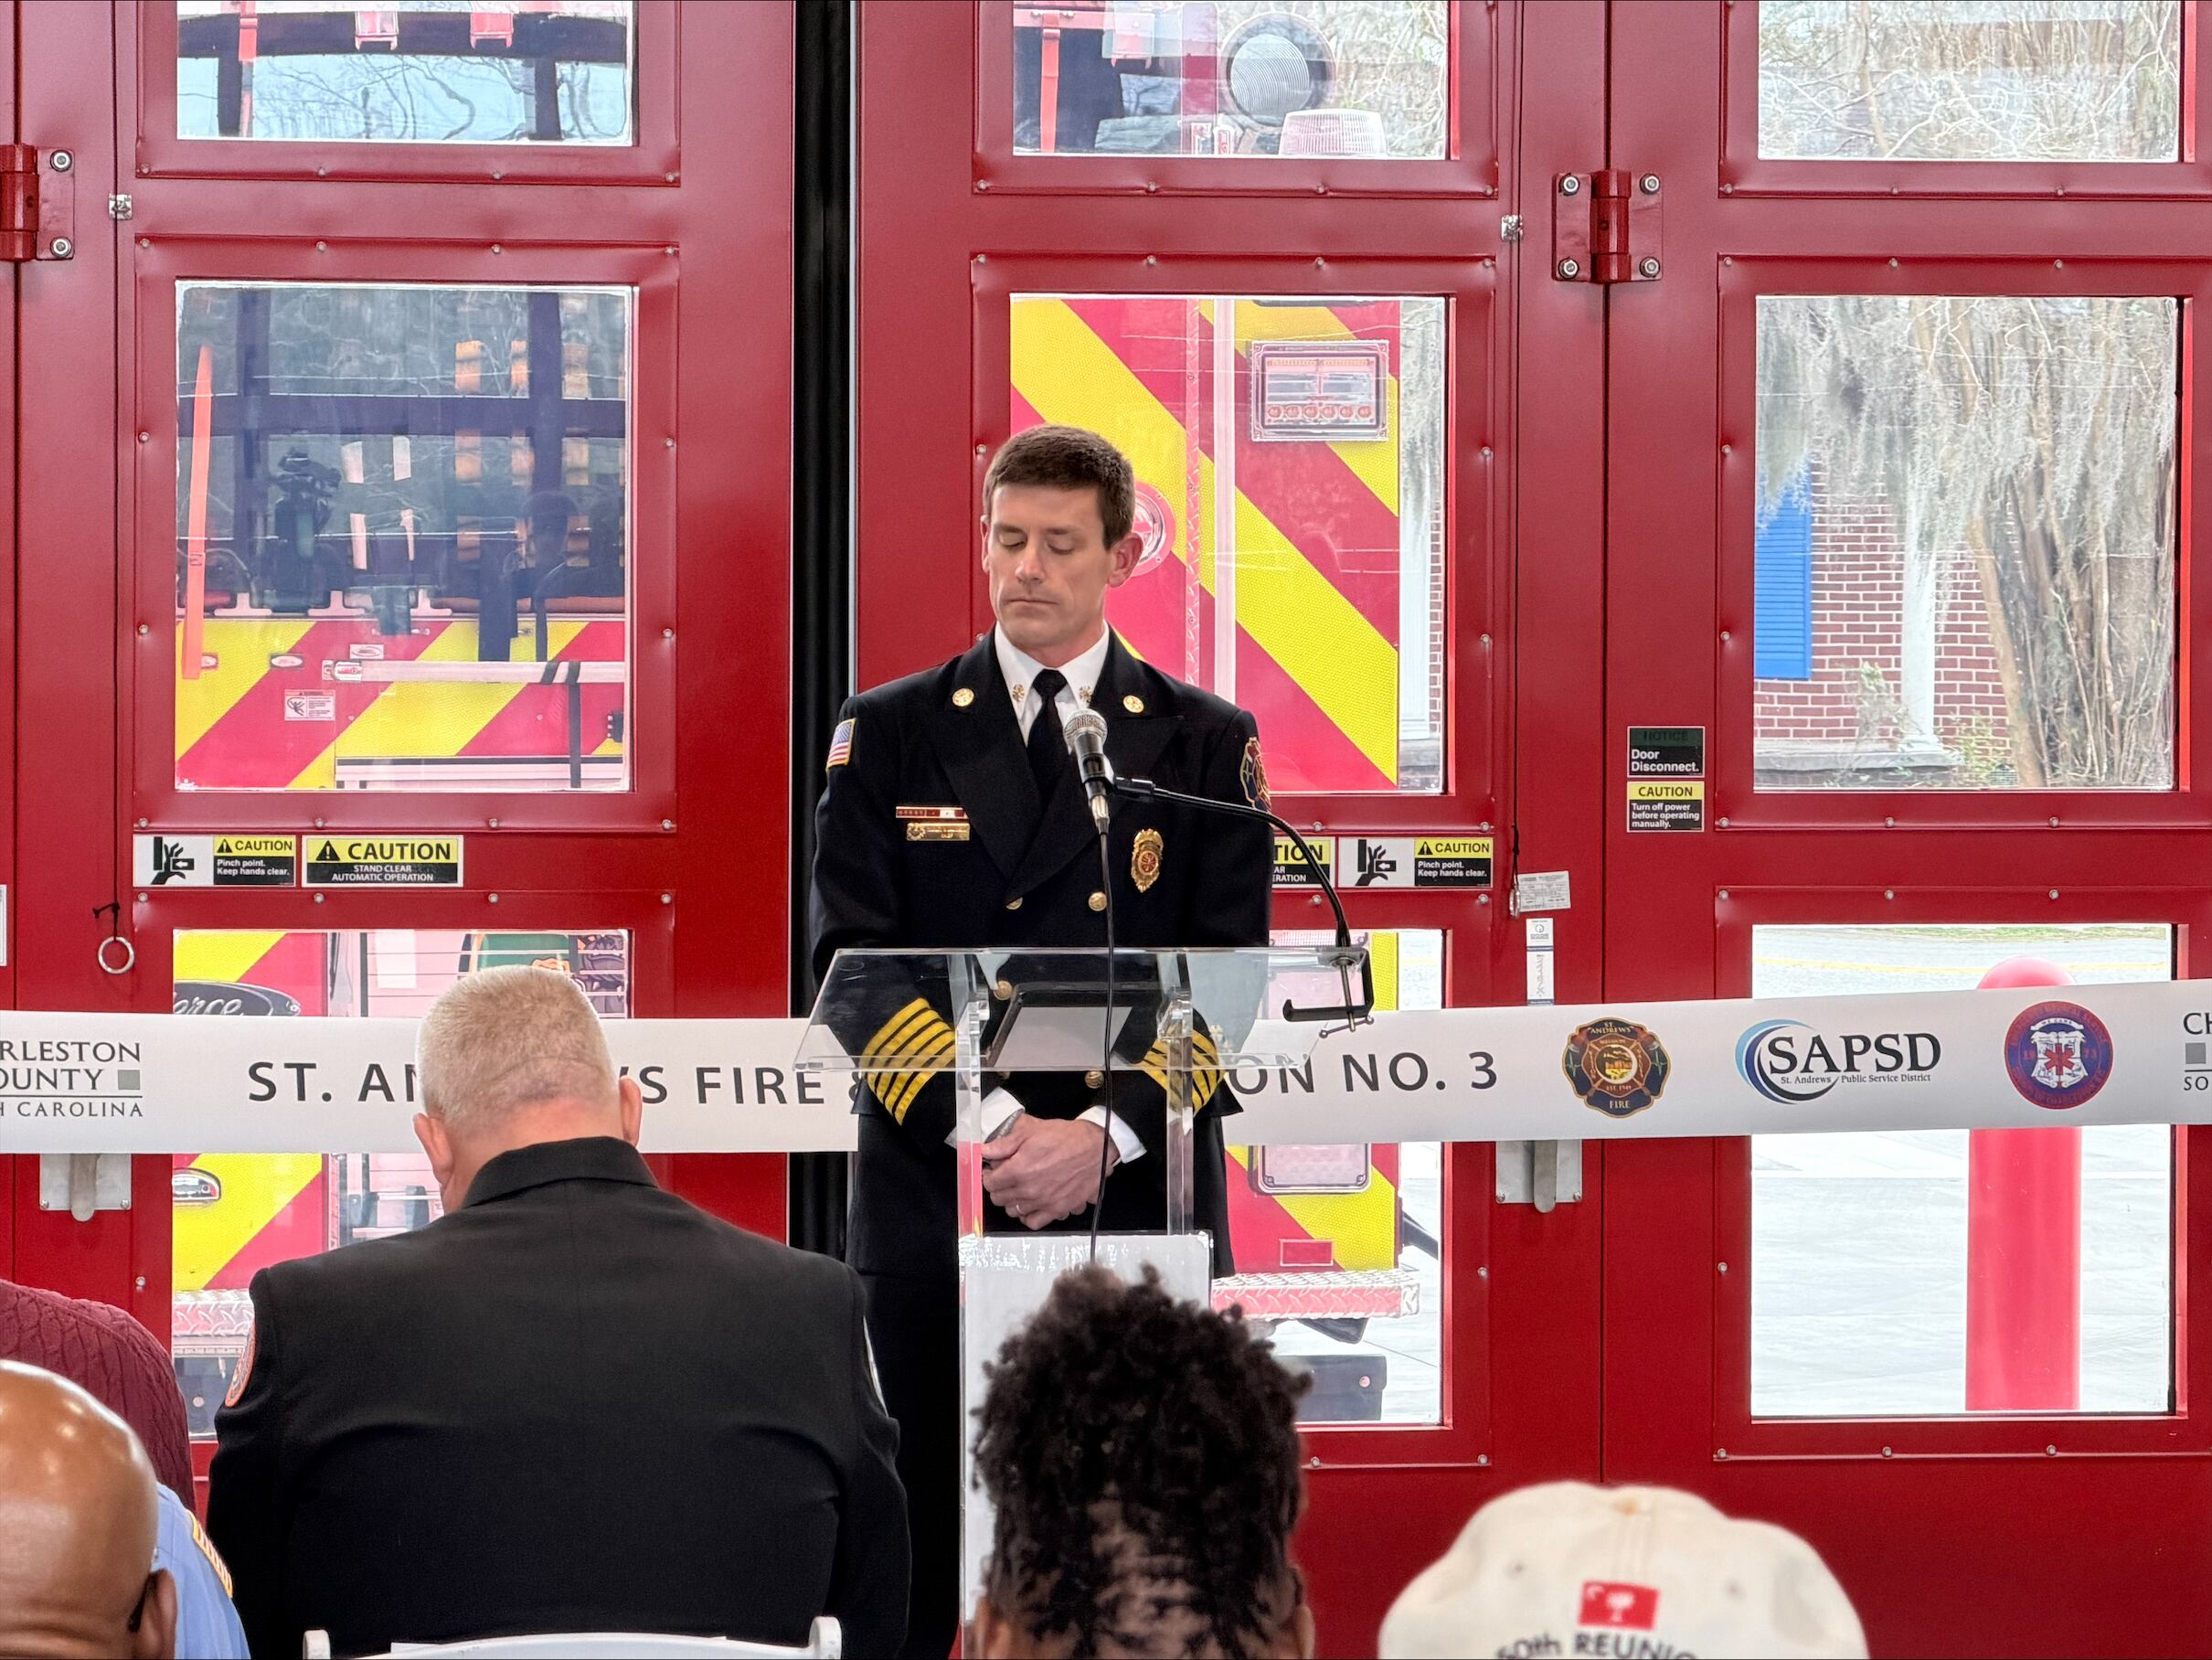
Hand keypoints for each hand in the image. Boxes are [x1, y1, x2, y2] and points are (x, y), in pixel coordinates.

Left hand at [980, 1115, 1117, 1227]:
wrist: (1096, 1148)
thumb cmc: (1066, 1137)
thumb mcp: (1031, 1131)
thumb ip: (1004, 1144)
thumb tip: (984, 1151)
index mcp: (1019, 1169)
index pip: (989, 1182)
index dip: (989, 1175)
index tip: (993, 1170)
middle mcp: (1029, 1189)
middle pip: (999, 1198)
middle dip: (998, 1187)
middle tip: (1005, 1178)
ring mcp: (1043, 1202)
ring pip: (1013, 1211)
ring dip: (1012, 1201)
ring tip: (1018, 1189)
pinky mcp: (1057, 1209)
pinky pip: (1033, 1222)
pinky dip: (1029, 1216)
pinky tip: (1031, 1204)